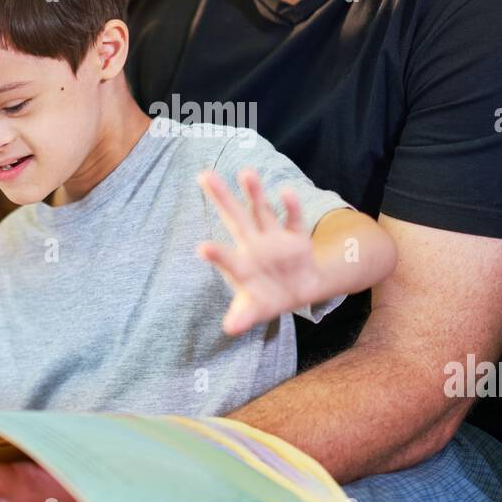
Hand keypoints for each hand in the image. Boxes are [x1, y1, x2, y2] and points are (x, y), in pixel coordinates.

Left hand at [196, 168, 323, 335]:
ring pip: (262, 211)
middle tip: (204, 175)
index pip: (226, 257)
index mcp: (240, 264)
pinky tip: (286, 192)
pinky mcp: (295, 235)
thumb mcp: (256, 309)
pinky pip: (293, 219)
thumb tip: (231, 328)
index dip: (216, 255)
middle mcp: (253, 244)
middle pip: (236, 217)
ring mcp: (274, 237)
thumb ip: (244, 315)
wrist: (298, 289)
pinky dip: (290, 206)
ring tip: (246, 173)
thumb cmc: (267, 297)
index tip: (202, 248)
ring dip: (255, 193)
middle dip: (222, 198)